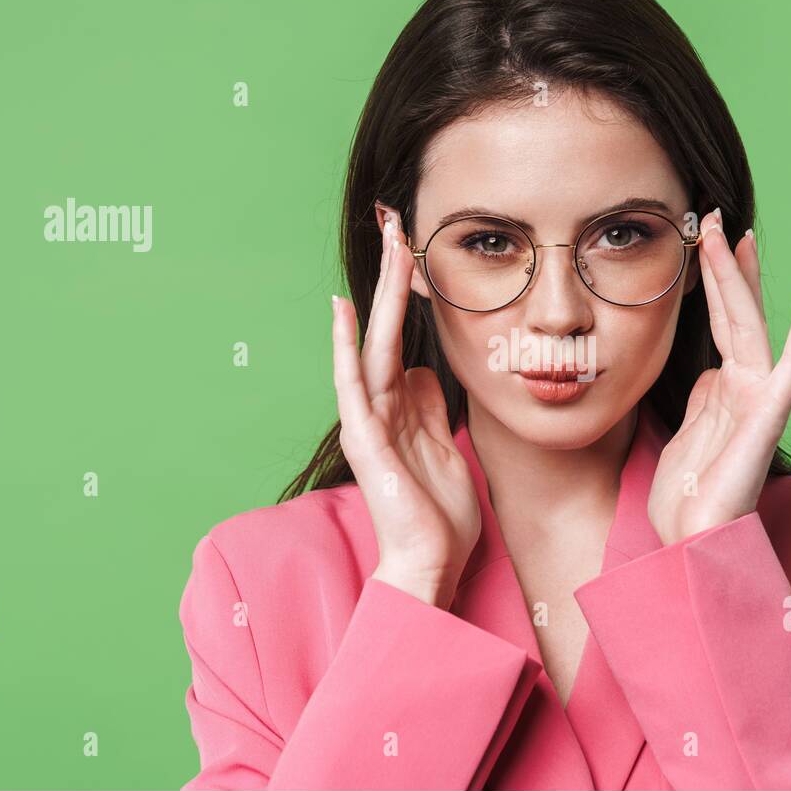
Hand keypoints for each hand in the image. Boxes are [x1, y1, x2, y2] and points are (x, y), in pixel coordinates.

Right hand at [331, 214, 480, 608]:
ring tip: (387, 246)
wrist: (430, 564)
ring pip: (372, 344)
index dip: (407, 297)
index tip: (416, 253)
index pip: (401, 338)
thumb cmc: (439, 516)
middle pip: (385, 330)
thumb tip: (424, 373)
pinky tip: (344, 311)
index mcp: (402, 410)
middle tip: (397, 226)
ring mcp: (369, 422)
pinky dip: (346, 348)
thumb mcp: (446, 449)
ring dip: (379, 295)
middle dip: (392, 278)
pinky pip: (353, 385)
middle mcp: (380, 409)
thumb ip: (432, 411)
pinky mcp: (366, 441)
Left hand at [647, 207, 790, 545]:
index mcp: (723, 389)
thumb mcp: (684, 432)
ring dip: (738, 275)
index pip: (722, 324)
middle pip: (737, 312)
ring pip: (748, 322)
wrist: (692, 538)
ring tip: (730, 230)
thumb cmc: (686, 497)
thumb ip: (699, 398)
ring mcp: (758, 394)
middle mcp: (744, 385)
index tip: (711, 242)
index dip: (719, 282)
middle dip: (725, 264)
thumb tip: (709, 372)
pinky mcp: (769, 410)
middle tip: (714, 217)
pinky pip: (789, 361)